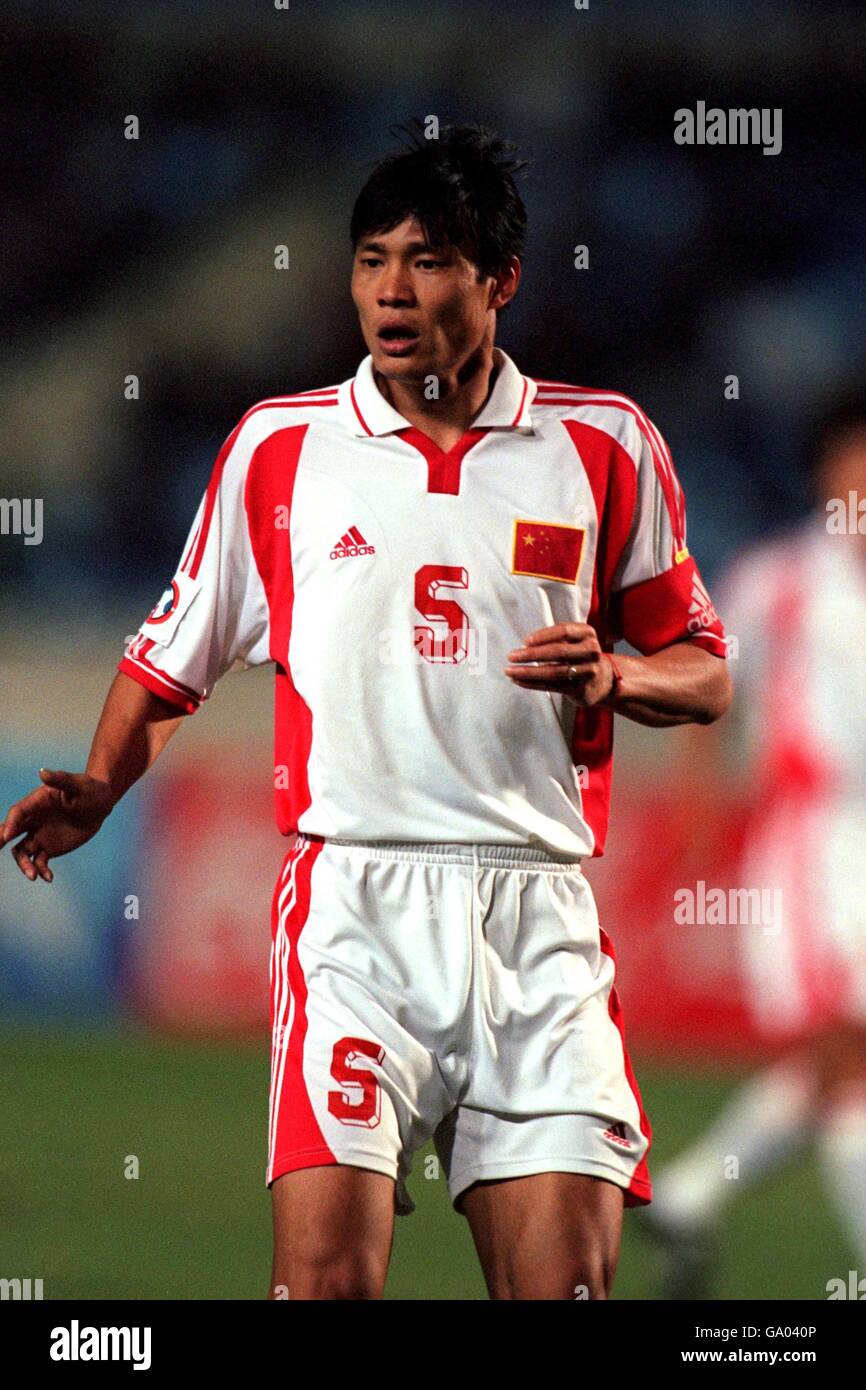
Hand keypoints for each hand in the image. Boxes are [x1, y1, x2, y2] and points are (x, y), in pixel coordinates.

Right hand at [0, 769, 115, 881]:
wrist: (101, 804)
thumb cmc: (88, 789)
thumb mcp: (77, 784)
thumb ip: (60, 779)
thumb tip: (42, 772)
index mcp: (36, 802)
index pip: (17, 813)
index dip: (10, 824)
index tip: (7, 836)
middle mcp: (33, 820)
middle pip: (10, 832)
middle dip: (0, 841)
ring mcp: (39, 835)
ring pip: (21, 852)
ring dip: (24, 864)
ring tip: (33, 875)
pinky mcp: (49, 848)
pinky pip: (39, 862)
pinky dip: (41, 870)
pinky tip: (49, 877)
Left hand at [504, 622, 615, 705]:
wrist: (603, 681)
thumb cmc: (579, 655)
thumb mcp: (574, 640)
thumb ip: (555, 639)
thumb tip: (525, 646)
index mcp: (588, 634)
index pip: (564, 631)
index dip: (543, 636)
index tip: (525, 641)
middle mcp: (591, 652)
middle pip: (559, 652)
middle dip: (531, 655)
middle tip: (511, 656)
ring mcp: (588, 672)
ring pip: (554, 672)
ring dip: (528, 672)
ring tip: (510, 671)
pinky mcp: (581, 690)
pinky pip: (553, 686)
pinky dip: (533, 684)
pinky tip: (519, 681)